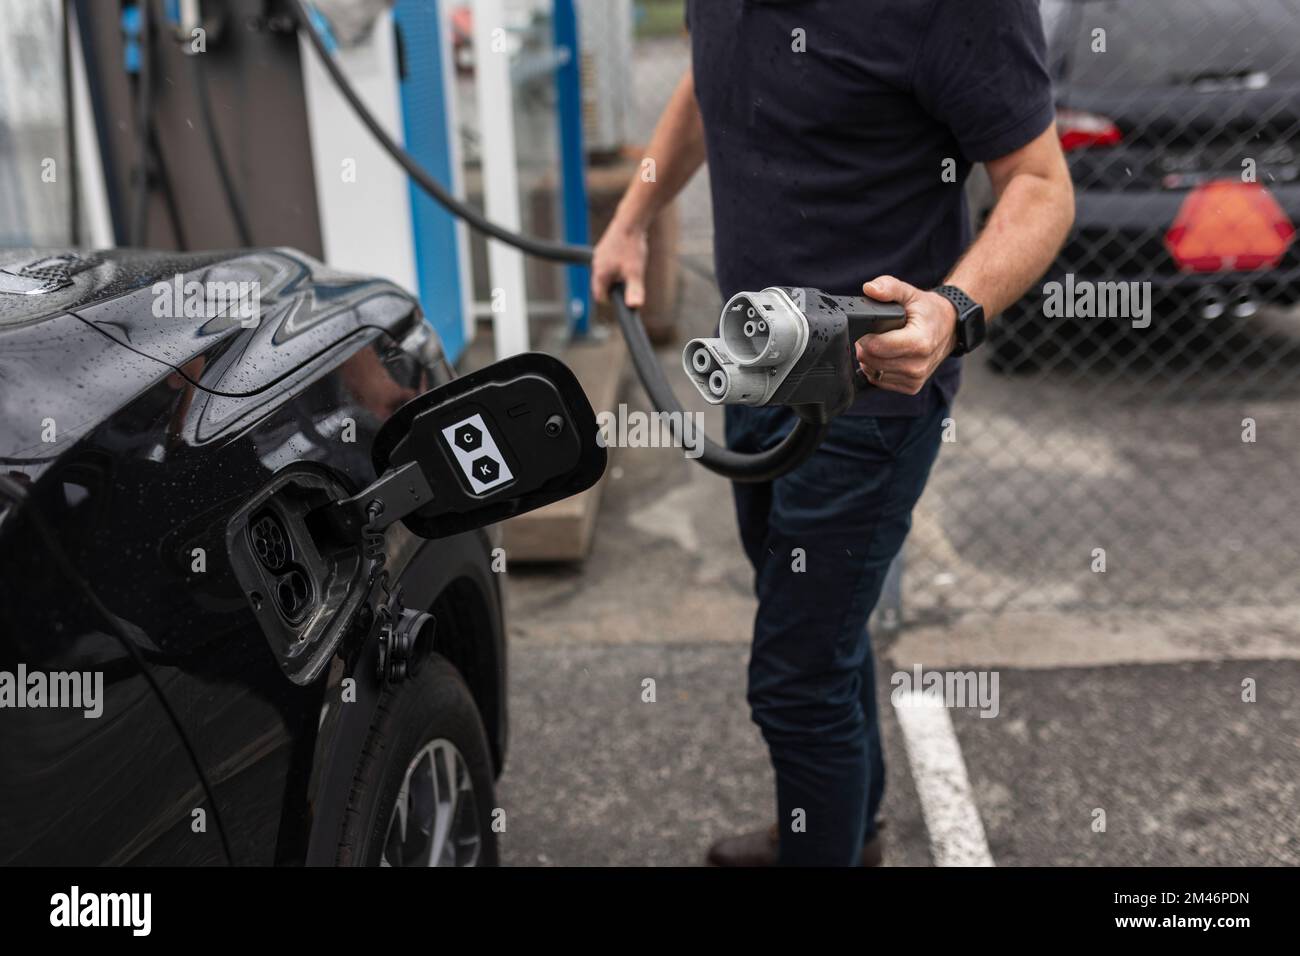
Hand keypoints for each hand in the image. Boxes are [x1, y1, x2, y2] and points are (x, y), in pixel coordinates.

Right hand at [591, 218, 649, 307]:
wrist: (630, 221)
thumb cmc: (631, 247)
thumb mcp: (635, 272)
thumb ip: (634, 291)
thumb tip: (634, 306)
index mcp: (600, 274)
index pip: (600, 297)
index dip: (612, 301)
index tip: (624, 297)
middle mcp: (596, 265)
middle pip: (603, 285)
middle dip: (616, 287)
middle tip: (631, 281)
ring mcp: (599, 255)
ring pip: (607, 273)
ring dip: (617, 275)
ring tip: (631, 267)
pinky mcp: (605, 247)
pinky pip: (610, 262)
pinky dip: (618, 264)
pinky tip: (629, 257)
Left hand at [855, 276, 958, 395]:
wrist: (950, 328)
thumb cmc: (930, 312)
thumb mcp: (910, 293)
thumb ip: (889, 287)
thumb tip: (870, 288)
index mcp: (919, 342)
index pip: (876, 347)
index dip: (864, 337)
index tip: (865, 330)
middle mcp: (918, 365)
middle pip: (871, 362)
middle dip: (865, 348)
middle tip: (870, 336)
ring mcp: (915, 378)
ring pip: (873, 373)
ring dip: (870, 360)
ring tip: (878, 345)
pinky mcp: (911, 387)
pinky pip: (881, 381)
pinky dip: (877, 370)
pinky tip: (884, 357)